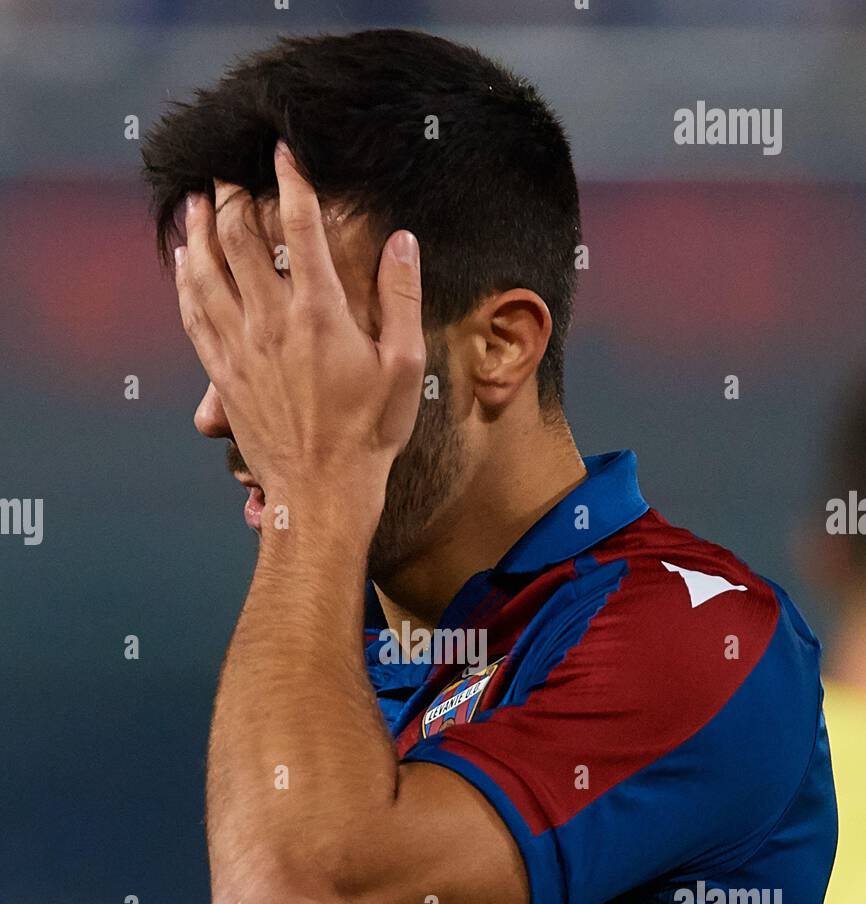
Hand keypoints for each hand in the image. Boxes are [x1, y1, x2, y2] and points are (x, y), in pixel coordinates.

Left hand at [175, 142, 424, 532]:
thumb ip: (402, 298)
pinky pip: (193, 314)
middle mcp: (271, 321)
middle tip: (228, 170)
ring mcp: (240, 347)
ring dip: (198, 229)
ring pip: (206, 271)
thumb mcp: (405, 366)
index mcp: (319, 313)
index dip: (291, 180)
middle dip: (230, 195)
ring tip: (194, 201)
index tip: (284, 151)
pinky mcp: (222, 374)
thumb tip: (401, 242)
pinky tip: (182, 263)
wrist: (320, 491)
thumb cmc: (369, 433)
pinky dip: (184, 280)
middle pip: (238, 238)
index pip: (299, 227)